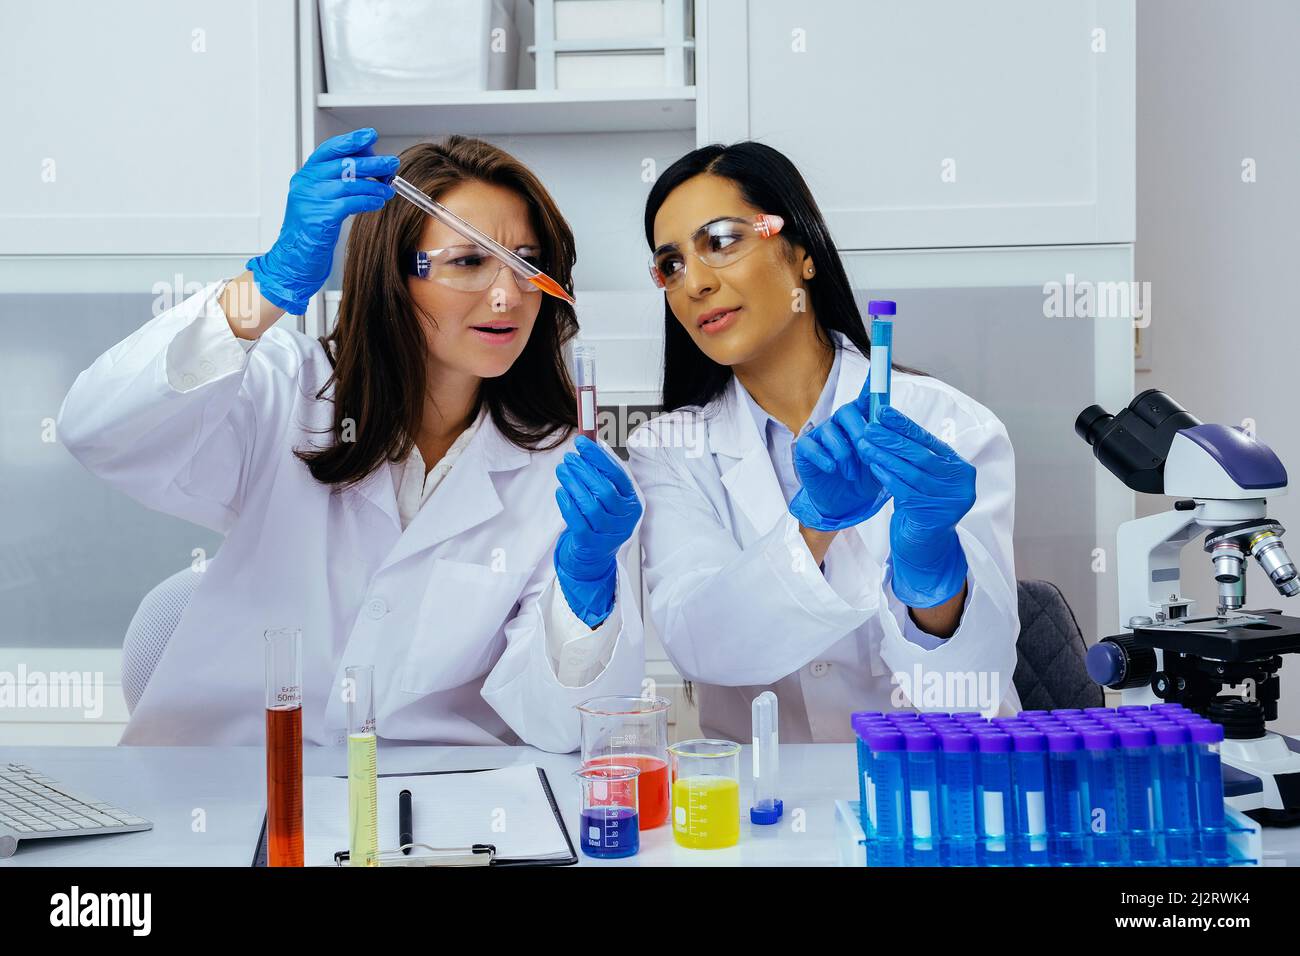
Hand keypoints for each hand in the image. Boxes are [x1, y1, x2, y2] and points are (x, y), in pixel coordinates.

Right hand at [246, 128, 397, 313]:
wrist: (293, 259)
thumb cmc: (311, 231)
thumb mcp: (321, 200)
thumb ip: (337, 182)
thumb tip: (369, 164)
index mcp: (305, 176)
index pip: (329, 150)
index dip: (350, 141)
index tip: (370, 135)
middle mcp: (306, 184)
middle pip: (344, 164)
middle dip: (372, 163)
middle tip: (392, 163)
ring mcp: (311, 199)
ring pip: (350, 183)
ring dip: (375, 186)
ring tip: (388, 190)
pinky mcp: (320, 217)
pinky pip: (351, 203)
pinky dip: (369, 201)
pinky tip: (378, 202)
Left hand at [553, 436, 642, 626]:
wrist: (595, 557)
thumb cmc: (601, 520)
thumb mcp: (608, 498)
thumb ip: (603, 473)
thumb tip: (593, 442)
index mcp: (631, 503)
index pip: (618, 476)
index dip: (599, 457)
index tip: (582, 443)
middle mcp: (624, 519)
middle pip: (604, 490)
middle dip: (584, 470)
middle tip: (568, 458)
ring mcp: (608, 533)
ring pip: (590, 505)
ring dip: (573, 484)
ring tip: (562, 470)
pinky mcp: (591, 544)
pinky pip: (577, 521)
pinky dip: (567, 504)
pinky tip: (560, 491)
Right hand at [789, 373, 890, 530]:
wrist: (845, 504)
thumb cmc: (864, 478)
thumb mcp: (881, 459)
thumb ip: (884, 439)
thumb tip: (893, 422)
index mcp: (860, 421)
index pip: (866, 396)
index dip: (873, 378)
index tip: (880, 358)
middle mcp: (839, 422)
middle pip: (847, 412)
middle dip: (859, 433)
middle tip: (866, 454)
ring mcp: (820, 434)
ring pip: (831, 432)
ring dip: (845, 454)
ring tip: (851, 472)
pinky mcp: (805, 450)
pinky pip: (812, 446)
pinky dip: (825, 458)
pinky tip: (833, 470)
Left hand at [857, 405, 975, 606]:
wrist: (927, 542)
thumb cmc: (922, 501)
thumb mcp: (924, 475)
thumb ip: (915, 453)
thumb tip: (886, 419)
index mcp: (959, 468)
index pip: (929, 441)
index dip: (904, 425)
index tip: (883, 411)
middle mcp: (959, 483)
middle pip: (920, 455)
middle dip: (892, 439)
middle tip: (869, 427)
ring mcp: (948, 500)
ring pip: (911, 472)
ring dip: (885, 456)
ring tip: (865, 444)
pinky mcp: (933, 516)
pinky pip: (905, 491)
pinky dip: (888, 477)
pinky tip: (874, 466)